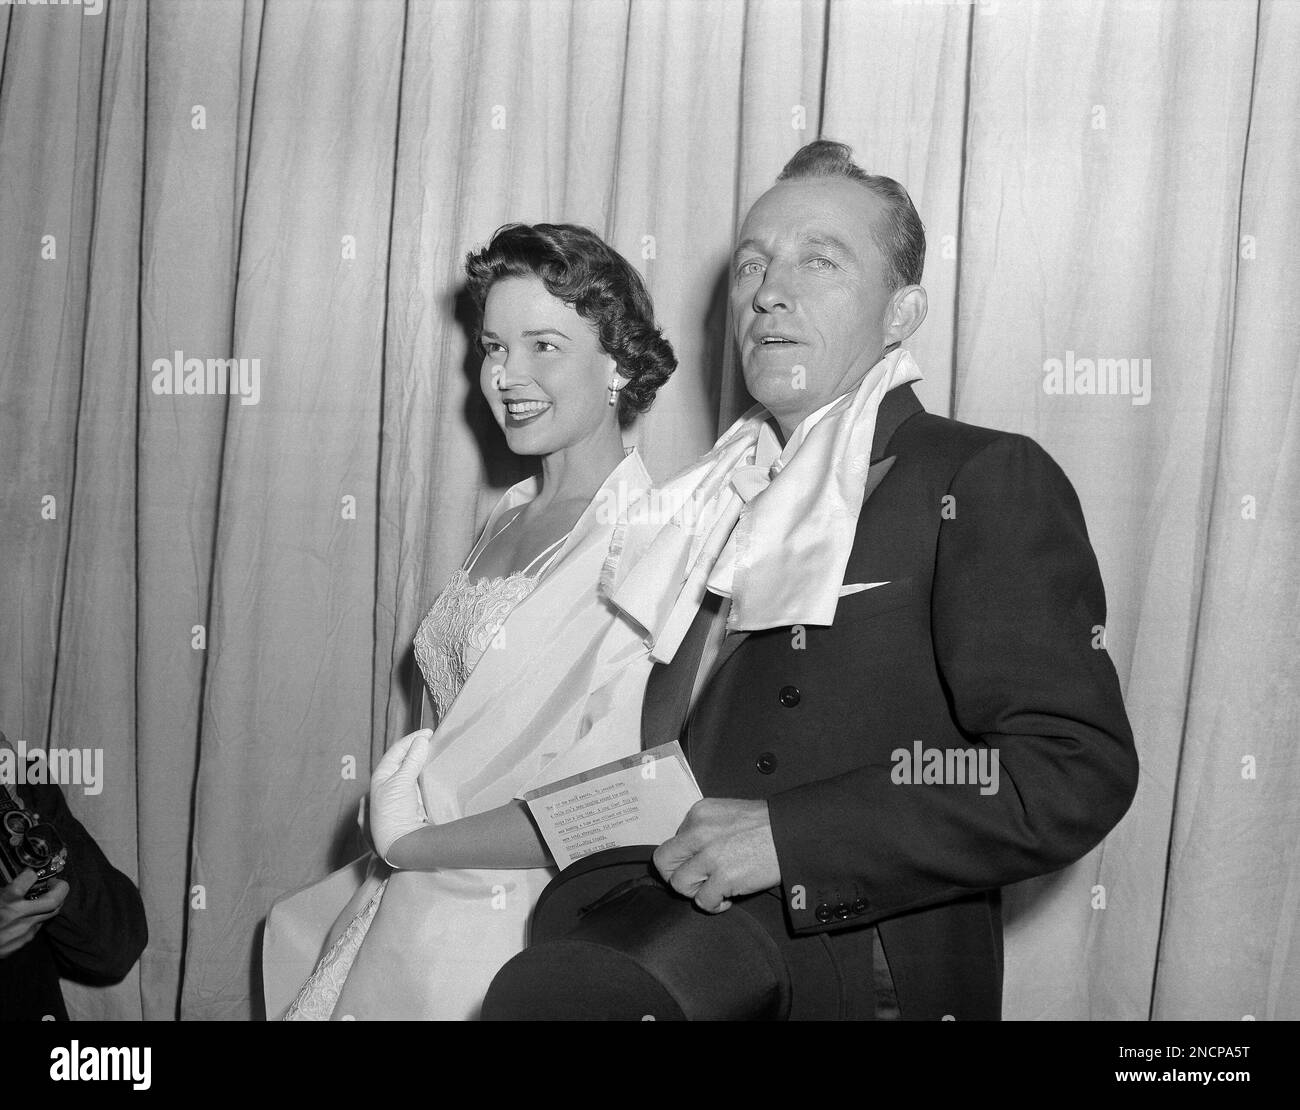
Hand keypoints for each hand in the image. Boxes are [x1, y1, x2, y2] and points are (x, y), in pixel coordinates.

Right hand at [0, 871, 69, 957]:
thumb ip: (6, 889)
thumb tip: (24, 876)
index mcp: (7, 900)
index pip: (29, 877)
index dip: (33, 872)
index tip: (32, 872)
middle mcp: (18, 915)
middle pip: (54, 900)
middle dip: (61, 888)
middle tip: (55, 883)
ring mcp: (23, 930)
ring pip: (51, 913)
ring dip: (53, 902)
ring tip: (47, 895)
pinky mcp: (23, 941)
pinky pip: (40, 925)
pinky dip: (40, 916)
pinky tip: (33, 913)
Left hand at [368, 729, 431, 865]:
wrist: (401, 844)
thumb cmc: (394, 813)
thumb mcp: (402, 783)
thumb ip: (412, 760)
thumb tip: (421, 740)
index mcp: (381, 776)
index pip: (397, 750)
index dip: (412, 739)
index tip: (429, 732)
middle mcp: (389, 784)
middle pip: (405, 760)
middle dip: (418, 748)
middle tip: (434, 739)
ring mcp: (402, 794)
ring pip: (413, 771)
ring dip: (423, 761)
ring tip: (437, 752)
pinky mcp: (413, 804)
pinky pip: (421, 783)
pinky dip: (428, 774)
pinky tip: (437, 771)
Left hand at [653, 798, 779, 912]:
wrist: (794, 833)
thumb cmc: (767, 825)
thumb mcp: (727, 814)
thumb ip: (704, 829)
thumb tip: (690, 853)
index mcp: (698, 813)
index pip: (673, 841)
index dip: (685, 857)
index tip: (699, 863)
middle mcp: (698, 831)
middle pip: (663, 862)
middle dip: (677, 875)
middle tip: (696, 881)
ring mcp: (710, 855)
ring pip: (679, 884)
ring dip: (696, 891)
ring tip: (715, 888)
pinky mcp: (723, 877)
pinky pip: (702, 901)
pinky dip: (714, 905)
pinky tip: (728, 898)